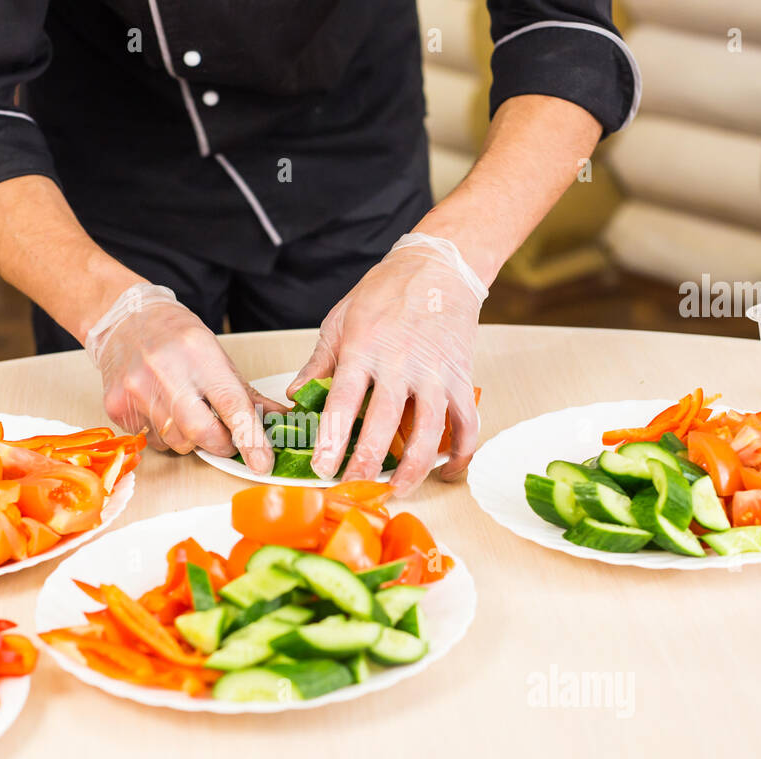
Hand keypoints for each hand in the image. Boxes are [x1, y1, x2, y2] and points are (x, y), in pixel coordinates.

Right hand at [86, 284, 282, 472]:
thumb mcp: (217, 356)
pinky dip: (166, 435)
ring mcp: (137, 390)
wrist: (126, 320)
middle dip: (221, 444)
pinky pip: (153, 442)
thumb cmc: (177, 338)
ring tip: (185, 410)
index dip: (250, 438)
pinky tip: (161, 409)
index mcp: (200, 354)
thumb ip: (246, 394)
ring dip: (191, 438)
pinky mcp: (117, 407)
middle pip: (201, 432)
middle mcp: (166, 372)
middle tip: (225, 437)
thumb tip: (280, 421)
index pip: (231, 405)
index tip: (262, 462)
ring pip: (177, 443)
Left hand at [289, 233, 486, 495]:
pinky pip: (466, 424)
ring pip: (428, 431)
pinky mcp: (460, 378)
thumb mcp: (341, 319)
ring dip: (413, 467)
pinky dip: (459, 453)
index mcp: (364, 348)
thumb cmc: (385, 292)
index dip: (332, 437)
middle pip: (384, 423)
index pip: (344, 400)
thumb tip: (294, 394)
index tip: (322, 467)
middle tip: (354, 489)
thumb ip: (320, 361)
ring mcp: (434, 373)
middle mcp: (400, 363)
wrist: (439, 267)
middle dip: (368, 462)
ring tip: (398, 490)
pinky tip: (444, 471)